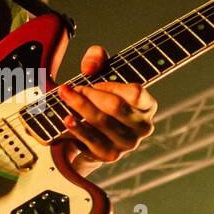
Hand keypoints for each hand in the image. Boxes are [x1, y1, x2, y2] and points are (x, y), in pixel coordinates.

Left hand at [57, 45, 156, 175]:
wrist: (93, 136)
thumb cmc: (101, 99)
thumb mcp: (101, 74)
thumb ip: (97, 58)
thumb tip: (91, 64)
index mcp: (148, 106)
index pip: (135, 93)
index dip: (112, 85)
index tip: (96, 82)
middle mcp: (142, 127)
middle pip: (115, 107)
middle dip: (91, 94)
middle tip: (74, 88)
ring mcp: (127, 143)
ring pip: (101, 121)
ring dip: (79, 105)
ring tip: (65, 95)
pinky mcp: (109, 155)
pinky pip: (91, 139)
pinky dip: (77, 127)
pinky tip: (67, 117)